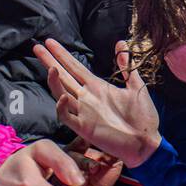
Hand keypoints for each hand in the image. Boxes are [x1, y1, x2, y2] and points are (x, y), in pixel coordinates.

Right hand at [34, 39, 160, 168]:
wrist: (147, 143)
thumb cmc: (143, 118)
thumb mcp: (136, 87)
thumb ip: (127, 67)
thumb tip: (121, 43)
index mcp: (97, 88)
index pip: (75, 67)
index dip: (62, 55)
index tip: (50, 42)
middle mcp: (87, 98)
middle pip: (64, 77)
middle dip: (50, 61)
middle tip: (37, 47)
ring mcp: (84, 113)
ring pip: (62, 94)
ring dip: (55, 82)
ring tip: (51, 67)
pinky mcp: (85, 128)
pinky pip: (68, 117)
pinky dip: (62, 107)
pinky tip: (63, 96)